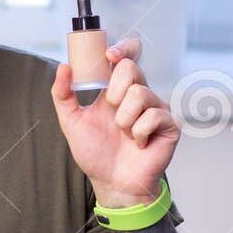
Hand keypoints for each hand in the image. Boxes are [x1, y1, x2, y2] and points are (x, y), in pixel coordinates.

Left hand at [51, 36, 179, 207]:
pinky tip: (139, 144)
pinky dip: (139, 133)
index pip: (126, 56)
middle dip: (114, 90)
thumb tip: (63, 66)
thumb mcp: (72, 123)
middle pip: (131, 67)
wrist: (113, 183)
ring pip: (140, 93)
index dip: (122, 48)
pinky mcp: (169, 124)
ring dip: (124, 119)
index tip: (109, 55)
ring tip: (124, 134)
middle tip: (111, 111)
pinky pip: (152, 116)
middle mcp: (139, 94)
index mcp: (117, 89)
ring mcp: (156, 108)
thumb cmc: (95, 154)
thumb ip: (63, 95)